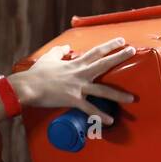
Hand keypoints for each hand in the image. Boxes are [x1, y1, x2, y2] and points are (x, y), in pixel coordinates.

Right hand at [10, 37, 134, 124]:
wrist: (27, 87)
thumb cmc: (36, 73)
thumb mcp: (48, 58)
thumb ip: (59, 51)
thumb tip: (66, 47)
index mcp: (75, 63)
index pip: (96, 51)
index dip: (110, 45)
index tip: (122, 40)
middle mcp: (80, 73)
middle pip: (103, 63)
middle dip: (119, 56)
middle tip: (133, 51)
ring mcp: (78, 87)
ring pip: (102, 90)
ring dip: (118, 95)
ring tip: (131, 98)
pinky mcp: (73, 100)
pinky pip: (89, 109)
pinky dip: (100, 115)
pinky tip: (109, 121)